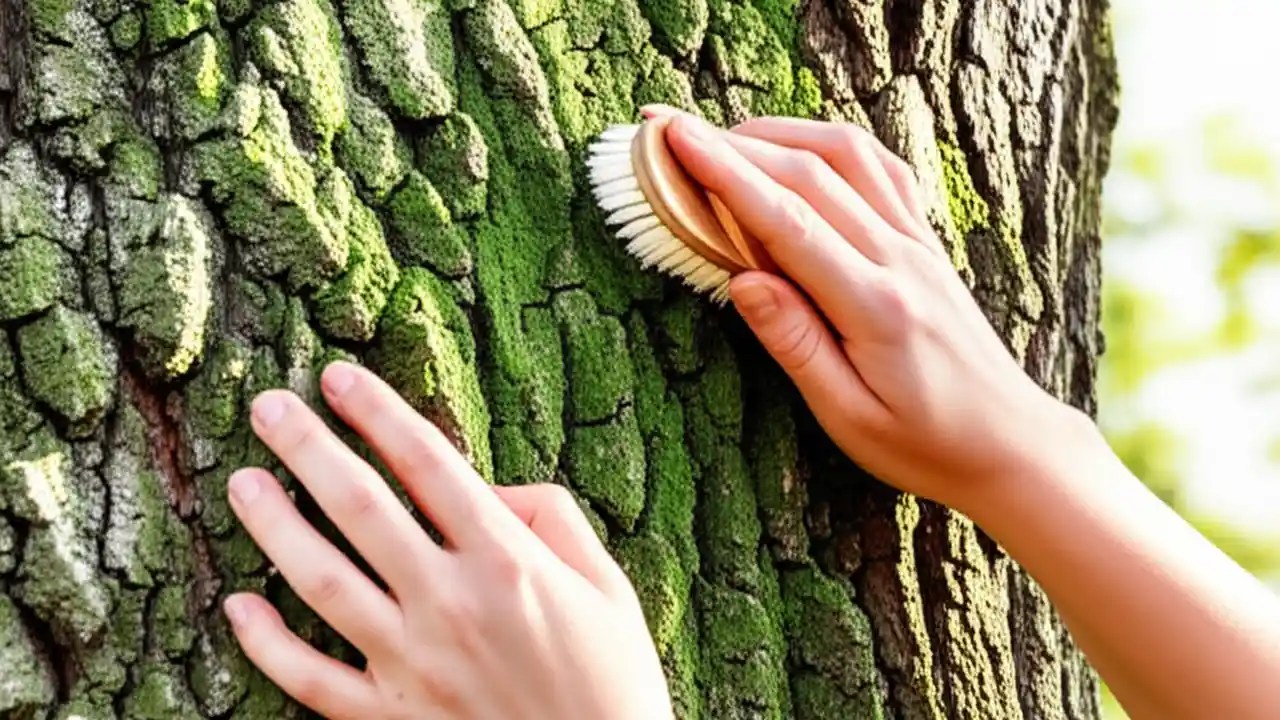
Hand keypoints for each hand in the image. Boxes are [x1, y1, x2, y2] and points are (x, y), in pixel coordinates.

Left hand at [223, 362, 671, 719]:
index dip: (378, 412)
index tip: (339, 377)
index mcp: (508, 561)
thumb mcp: (611, 589)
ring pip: (323, 581)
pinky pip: (311, 678)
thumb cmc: (614, 684)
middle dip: (309, 447)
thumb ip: (555, 521)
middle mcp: (452, 603)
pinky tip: (239, 605)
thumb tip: (491, 487)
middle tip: (268, 406)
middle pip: (363, 507)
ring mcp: (414, 665)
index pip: (428, 464)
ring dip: (275, 526)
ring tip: (242, 482)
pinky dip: (267, 644)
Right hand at [660, 112, 1081, 510]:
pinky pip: (880, 168)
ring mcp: (918, 242)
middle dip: (731, 142)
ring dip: (780, 133)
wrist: (1010, 443)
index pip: (786, 219)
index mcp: (875, 305)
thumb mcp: (849, 416)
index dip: (724, 171)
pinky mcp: (926, 241)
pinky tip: (799, 148)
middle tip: (669, 128)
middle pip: (807, 172)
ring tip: (721, 136)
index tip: (673, 137)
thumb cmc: (925, 444)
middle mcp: (900, 258)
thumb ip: (794, 343)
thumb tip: (742, 279)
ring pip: (846, 154)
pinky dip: (831, 144)